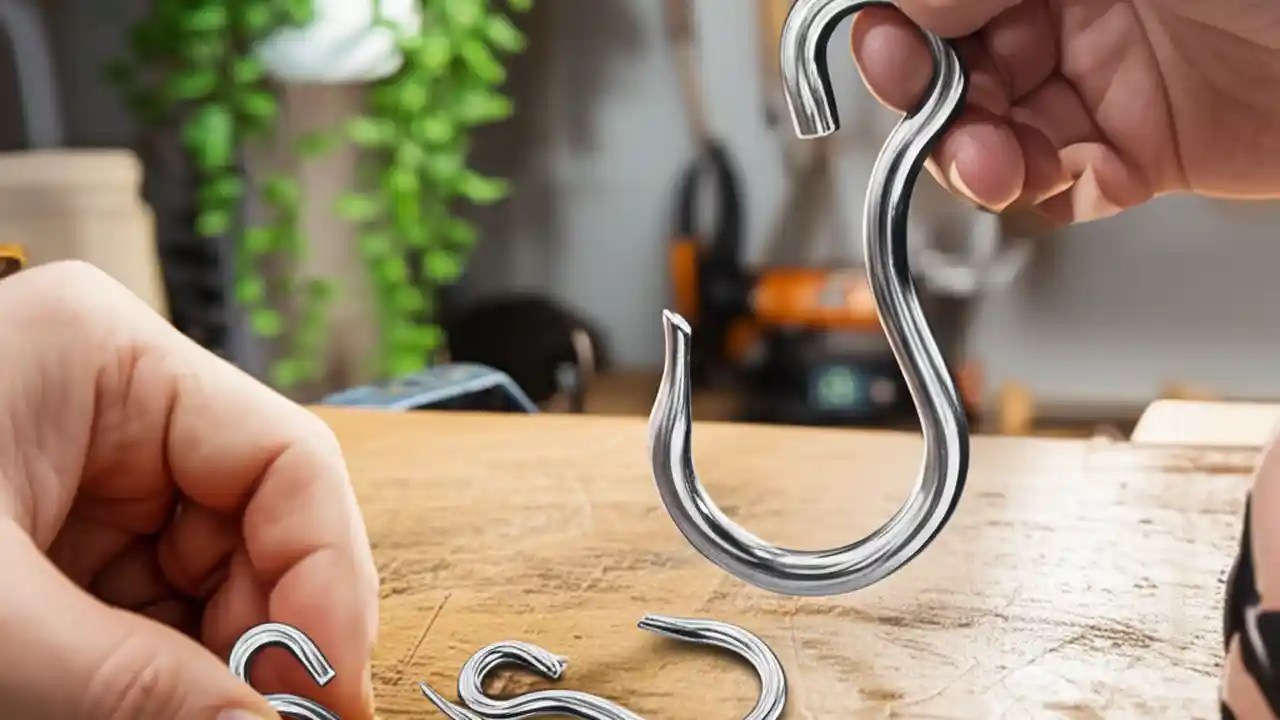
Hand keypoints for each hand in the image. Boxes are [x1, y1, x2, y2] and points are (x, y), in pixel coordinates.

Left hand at [0, 262, 378, 718]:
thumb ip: (132, 680)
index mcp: (107, 357)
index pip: (287, 457)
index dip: (329, 578)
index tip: (332, 689)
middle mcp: (115, 407)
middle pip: (260, 523)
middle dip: (277, 632)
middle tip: (282, 719)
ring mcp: (90, 475)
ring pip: (214, 575)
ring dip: (226, 659)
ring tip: (222, 717)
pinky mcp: (60, 538)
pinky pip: (153, 605)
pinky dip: (171, 665)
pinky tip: (169, 704)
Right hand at [851, 0, 1279, 223]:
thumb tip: (901, 7)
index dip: (897, 26)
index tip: (883, 47)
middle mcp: (1071, 8)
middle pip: (954, 67)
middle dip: (934, 100)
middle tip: (940, 110)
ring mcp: (1106, 78)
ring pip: (997, 132)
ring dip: (979, 159)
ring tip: (996, 163)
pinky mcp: (1142, 147)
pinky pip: (1067, 183)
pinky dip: (1053, 191)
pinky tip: (1068, 175)